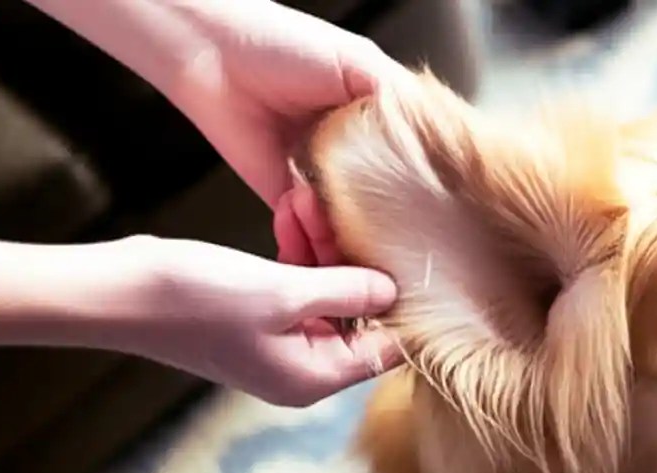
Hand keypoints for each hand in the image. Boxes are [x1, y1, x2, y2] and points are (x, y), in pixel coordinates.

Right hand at [117, 235, 400, 406]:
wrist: (117, 292)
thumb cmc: (197, 298)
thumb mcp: (284, 291)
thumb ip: (347, 291)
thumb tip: (395, 291)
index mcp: (315, 377)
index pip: (387, 350)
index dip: (402, 305)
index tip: (408, 256)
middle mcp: (301, 369)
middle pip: (360, 321)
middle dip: (357, 268)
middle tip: (352, 217)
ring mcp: (276, 346)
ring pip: (328, 298)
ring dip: (325, 253)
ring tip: (313, 206)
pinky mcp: (255, 320)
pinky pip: (296, 289)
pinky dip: (298, 256)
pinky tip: (292, 216)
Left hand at [164, 0, 409, 268]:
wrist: (211, 56)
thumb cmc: (283, 45)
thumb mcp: (361, 67)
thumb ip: (404, 109)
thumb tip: (445, 148)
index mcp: (385, 129)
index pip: (420, 178)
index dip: (427, 201)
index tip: (435, 222)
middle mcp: (360, 163)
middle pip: (387, 217)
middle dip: (384, 234)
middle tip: (385, 242)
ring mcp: (325, 186)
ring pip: (349, 235)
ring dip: (338, 240)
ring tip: (319, 214)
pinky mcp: (290, 204)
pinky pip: (308, 242)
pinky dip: (307, 243)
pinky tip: (300, 219)